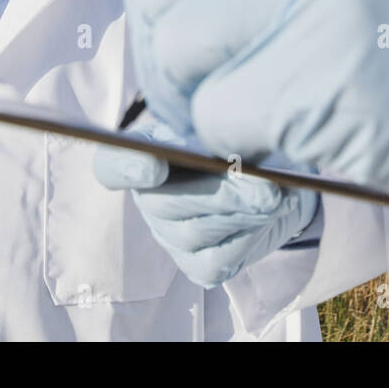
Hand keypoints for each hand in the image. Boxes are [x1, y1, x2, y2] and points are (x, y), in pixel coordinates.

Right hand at [93, 118, 318, 288]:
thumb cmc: (241, 142)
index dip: (126, 167)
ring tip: (276, 193)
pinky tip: (274, 211)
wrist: (274, 179)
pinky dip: (251, 235)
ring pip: (194, 234)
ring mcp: (172, 237)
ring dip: (242, 212)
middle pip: (162, 204)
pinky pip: (219, 259)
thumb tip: (231, 146)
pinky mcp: (200, 266)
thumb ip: (219, 123)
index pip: (112, 164)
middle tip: (260, 182)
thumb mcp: (228, 121)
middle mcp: (150, 199)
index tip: (155, 164)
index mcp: (146, 152)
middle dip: (216, 193)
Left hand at [125, 0, 388, 214]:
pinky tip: (294, 140)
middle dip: (163, 61)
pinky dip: (239, 145)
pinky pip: (220, 116)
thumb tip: (153, 19)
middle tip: (202, 96)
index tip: (174, 26)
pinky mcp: (324, 74)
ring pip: (179, 56)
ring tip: (254, 120)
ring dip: (200, 106)